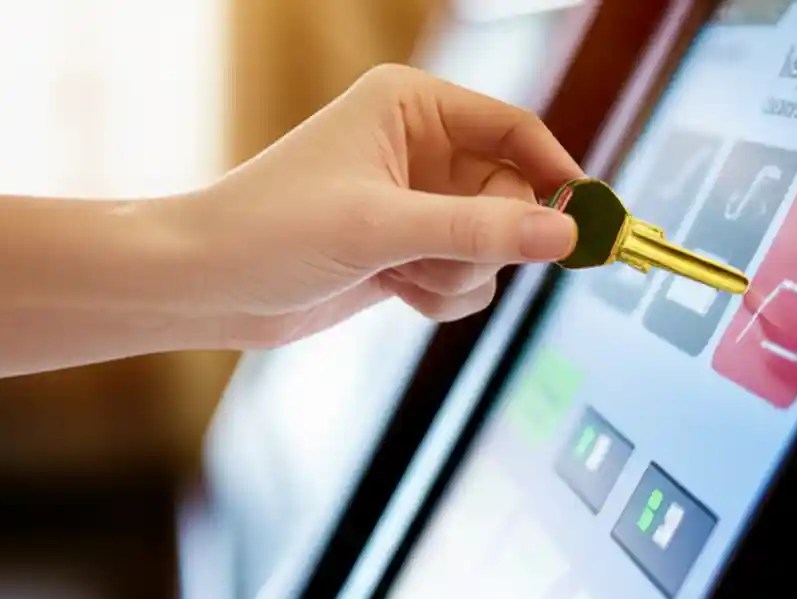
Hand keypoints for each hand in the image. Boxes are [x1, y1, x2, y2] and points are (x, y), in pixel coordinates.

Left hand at [158, 63, 581, 347]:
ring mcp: (416, 202)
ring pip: (492, 244)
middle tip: (448, 258)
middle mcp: (420, 148)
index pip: (514, 130)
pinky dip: (442, 294)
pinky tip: (393, 292)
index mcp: (412, 107)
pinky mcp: (408, 248)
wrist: (208, 285)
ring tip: (402, 275)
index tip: (588, 220)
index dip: (556, 173)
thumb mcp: (381, 227)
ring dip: (459, 273)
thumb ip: (478, 229)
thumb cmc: (273, 230)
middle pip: (512, 195)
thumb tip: (564, 235)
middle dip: (486, 240)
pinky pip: (467, 275)